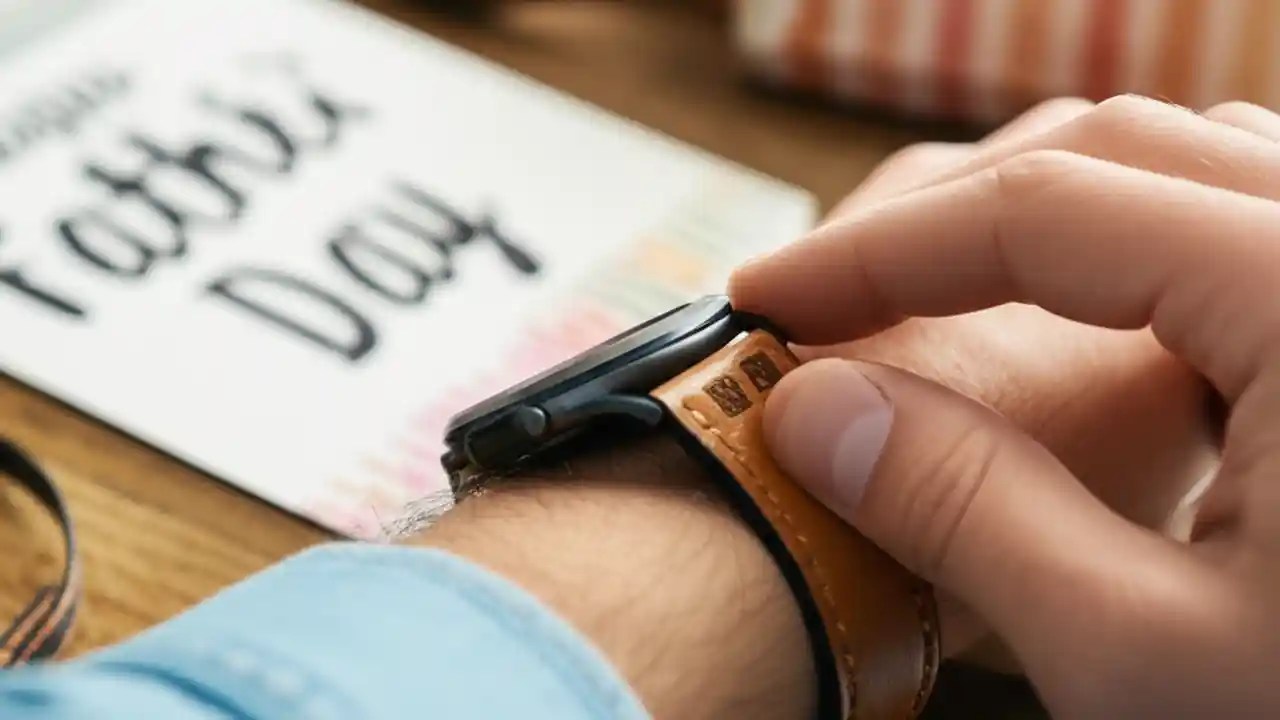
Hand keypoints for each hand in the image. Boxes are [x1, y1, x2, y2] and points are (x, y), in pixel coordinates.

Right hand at [732, 95, 1279, 717]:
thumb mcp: (1144, 660)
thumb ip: (965, 511)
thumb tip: (813, 410)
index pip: (1044, 211)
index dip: (877, 252)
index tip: (767, 299)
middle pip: (1115, 156)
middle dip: (950, 222)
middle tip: (833, 300)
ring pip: (1194, 173)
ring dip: (1044, 224)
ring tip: (936, 296)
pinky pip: (1254, 232)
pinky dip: (1139, 256)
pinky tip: (1090, 333)